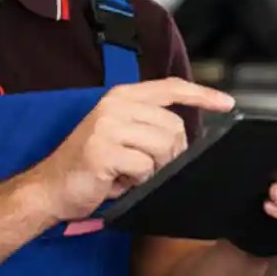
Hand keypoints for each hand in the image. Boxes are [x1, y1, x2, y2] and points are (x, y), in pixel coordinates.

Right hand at [25, 78, 235, 221]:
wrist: (49, 187)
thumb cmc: (88, 164)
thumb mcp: (120, 134)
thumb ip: (148, 125)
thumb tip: (184, 135)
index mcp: (121, 97)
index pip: (170, 88)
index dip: (202, 94)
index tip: (227, 103)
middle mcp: (115, 105)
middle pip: (174, 126)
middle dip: (170, 154)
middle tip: (146, 167)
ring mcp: (108, 126)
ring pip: (164, 146)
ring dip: (154, 169)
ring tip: (129, 172)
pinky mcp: (104, 150)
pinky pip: (145, 167)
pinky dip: (138, 180)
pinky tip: (119, 180)